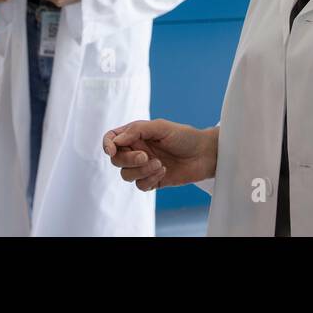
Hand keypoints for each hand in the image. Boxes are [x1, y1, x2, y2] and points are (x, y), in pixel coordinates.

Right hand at [103, 120, 217, 190]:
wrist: (205, 154)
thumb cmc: (185, 136)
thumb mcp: (160, 127)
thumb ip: (137, 130)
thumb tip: (116, 141)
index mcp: (136, 135)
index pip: (112, 139)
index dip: (107, 145)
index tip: (112, 150)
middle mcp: (137, 150)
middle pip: (117, 160)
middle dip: (128, 160)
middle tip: (145, 156)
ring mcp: (144, 167)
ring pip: (126, 175)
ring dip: (141, 170)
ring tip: (159, 163)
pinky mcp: (153, 181)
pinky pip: (141, 185)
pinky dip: (150, 179)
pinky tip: (164, 171)